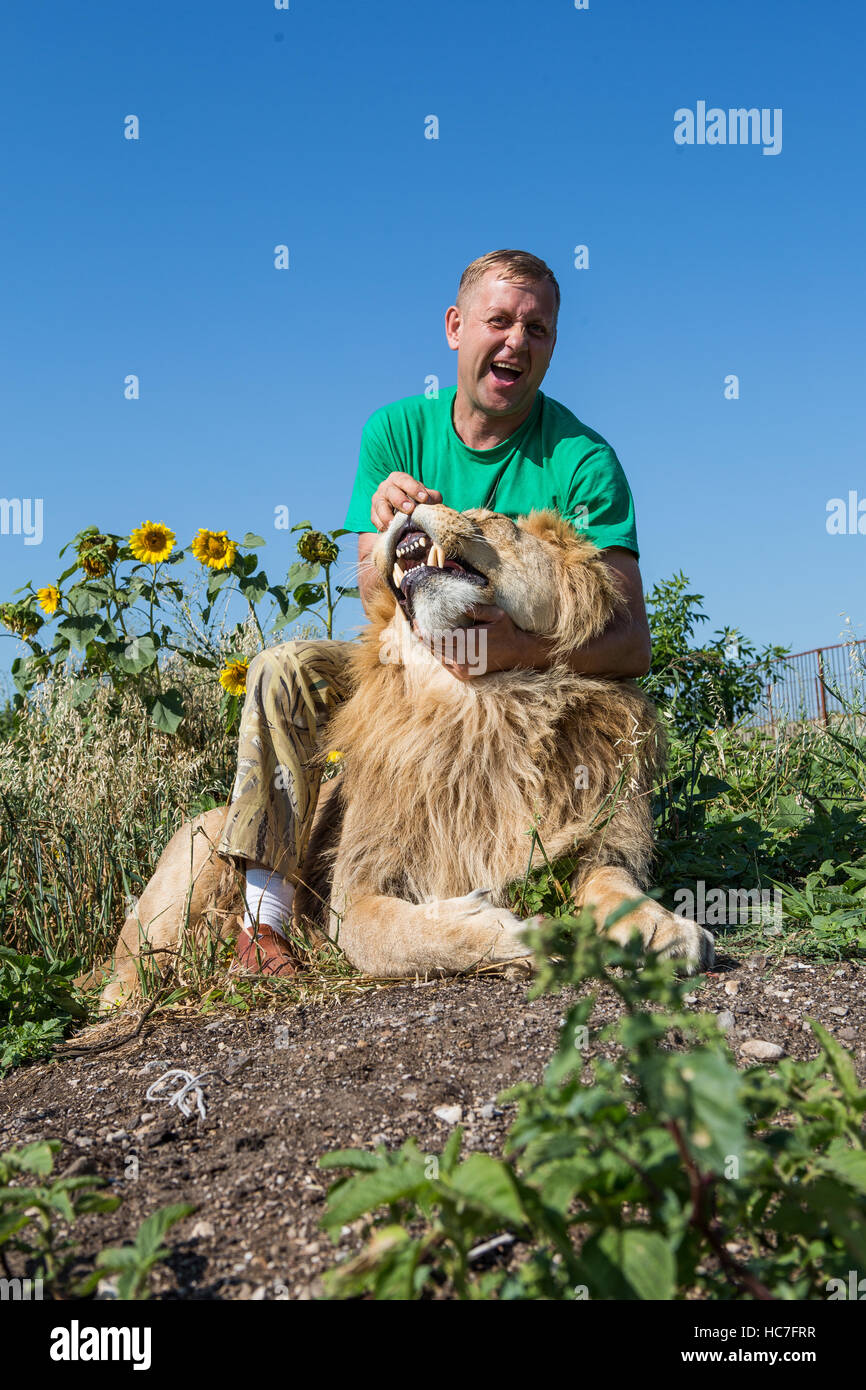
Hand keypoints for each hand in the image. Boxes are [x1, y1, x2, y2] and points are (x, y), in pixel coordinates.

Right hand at [371, 472, 442, 531]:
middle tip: (410, 509)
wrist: (402, 513)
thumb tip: (433, 500)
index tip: (424, 498)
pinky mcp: (373, 514)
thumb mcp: (424, 496)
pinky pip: (375, 519)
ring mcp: (378, 500)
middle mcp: (386, 487)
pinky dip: (381, 525)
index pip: (405, 480)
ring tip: (394, 523)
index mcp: (399, 479)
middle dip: (400, 500)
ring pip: (380, 506)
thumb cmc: (415, 500)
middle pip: (391, 492)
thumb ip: (432, 496)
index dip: (414, 488)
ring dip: (387, 515)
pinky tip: (389, 530)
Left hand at [412, 604, 535, 680]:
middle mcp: (464, 658)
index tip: (416, 622)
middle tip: (414, 626)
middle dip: (424, 637)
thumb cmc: (507, 631)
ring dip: (429, 646)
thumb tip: (462, 606)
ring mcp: (463, 669)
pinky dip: (438, 655)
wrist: (517, 654)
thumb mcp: (497, 615)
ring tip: (421, 635)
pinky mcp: (464, 675)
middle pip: (435, 647)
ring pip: (439, 656)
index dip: (425, 630)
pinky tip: (434, 646)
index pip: (439, 637)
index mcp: (469, 642)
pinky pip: (445, 664)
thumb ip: (478, 609)